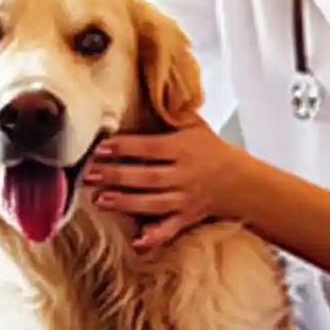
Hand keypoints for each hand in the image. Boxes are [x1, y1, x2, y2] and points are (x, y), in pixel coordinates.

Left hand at [83, 119, 241, 250]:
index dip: (125, 147)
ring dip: (126, 202)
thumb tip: (150, 88)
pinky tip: (138, 241)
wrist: (240, 180)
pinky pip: (171, 228)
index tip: (101, 147)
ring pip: (153, 203)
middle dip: (117, 176)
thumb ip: (171, 111)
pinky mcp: (186, 217)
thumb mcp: (194, 125)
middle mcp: (185, 174)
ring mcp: (186, 198)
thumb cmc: (210, 148)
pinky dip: (155, 236)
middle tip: (90, 175)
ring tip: (99, 199)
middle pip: (148, 176)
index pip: (150, 147)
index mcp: (184, 149)